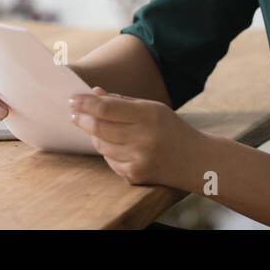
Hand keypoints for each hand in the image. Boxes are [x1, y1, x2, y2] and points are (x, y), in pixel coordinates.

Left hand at [69, 86, 207, 189]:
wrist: (197, 161)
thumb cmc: (171, 129)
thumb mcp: (152, 108)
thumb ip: (122, 101)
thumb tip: (93, 93)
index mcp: (149, 115)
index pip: (107, 108)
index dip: (86, 103)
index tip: (72, 98)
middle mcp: (143, 139)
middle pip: (100, 128)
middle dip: (82, 118)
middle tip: (73, 111)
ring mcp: (139, 160)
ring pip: (101, 145)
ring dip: (93, 134)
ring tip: (92, 125)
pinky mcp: (135, 176)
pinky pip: (109, 160)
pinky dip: (106, 150)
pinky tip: (111, 143)